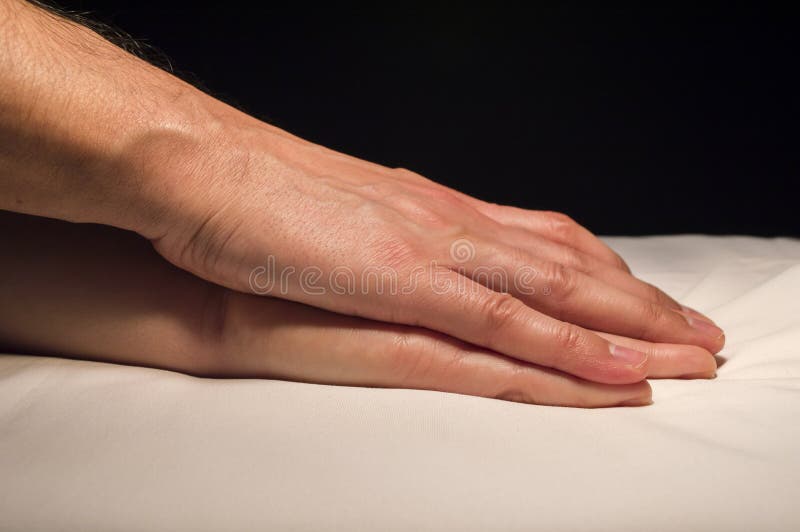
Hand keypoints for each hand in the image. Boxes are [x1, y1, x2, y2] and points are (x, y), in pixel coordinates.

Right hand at [0, 212, 716, 407]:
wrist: (203, 170)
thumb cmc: (262, 194)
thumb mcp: (346, 218)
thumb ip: (396, 240)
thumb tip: (422, 255)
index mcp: (434, 208)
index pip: (543, 241)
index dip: (603, 272)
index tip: (644, 296)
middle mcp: (448, 222)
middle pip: (570, 267)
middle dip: (642, 303)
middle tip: (698, 330)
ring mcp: (432, 249)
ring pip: (557, 296)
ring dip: (630, 327)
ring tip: (690, 355)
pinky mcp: (404, 282)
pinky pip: (505, 325)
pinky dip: (567, 349)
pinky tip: (614, 370)